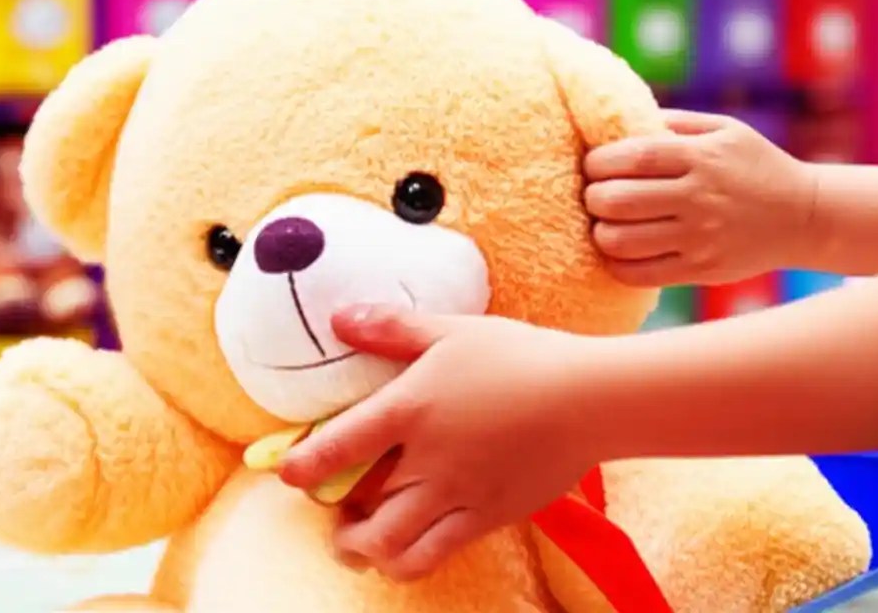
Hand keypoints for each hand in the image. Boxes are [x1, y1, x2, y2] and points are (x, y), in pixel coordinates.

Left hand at [278, 306, 600, 580]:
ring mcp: (457, 495)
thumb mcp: (451, 331)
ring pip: (391, 546)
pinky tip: (406, 548)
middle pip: (359, 509)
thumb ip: (391, 328)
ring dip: (364, 551)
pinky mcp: (487, 517)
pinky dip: (409, 560)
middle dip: (334, 519)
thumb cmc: (521, 357)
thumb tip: (339, 317)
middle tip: (332, 511)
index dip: (302, 466)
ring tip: (358, 543)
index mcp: (410, 409)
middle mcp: (426, 460)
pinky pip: (435, 554)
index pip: (338, 446)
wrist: (590, 399)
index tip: (287, 473)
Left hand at [583, 109, 817, 285]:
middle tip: (595, 196)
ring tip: (604, 225)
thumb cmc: (755, 166)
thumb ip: (673, 123)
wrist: (804, 216)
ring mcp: (700, 237)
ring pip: (622, 241)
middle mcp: (699, 197)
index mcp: (701, 157)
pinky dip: (616, 264)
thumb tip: (618, 120)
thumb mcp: (724, 130)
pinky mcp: (701, 269)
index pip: (631, 157)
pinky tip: (618, 252)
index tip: (592, 166)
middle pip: (618, 200)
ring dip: (600, 233)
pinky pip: (640, 274)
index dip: (598, 162)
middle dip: (593, 198)